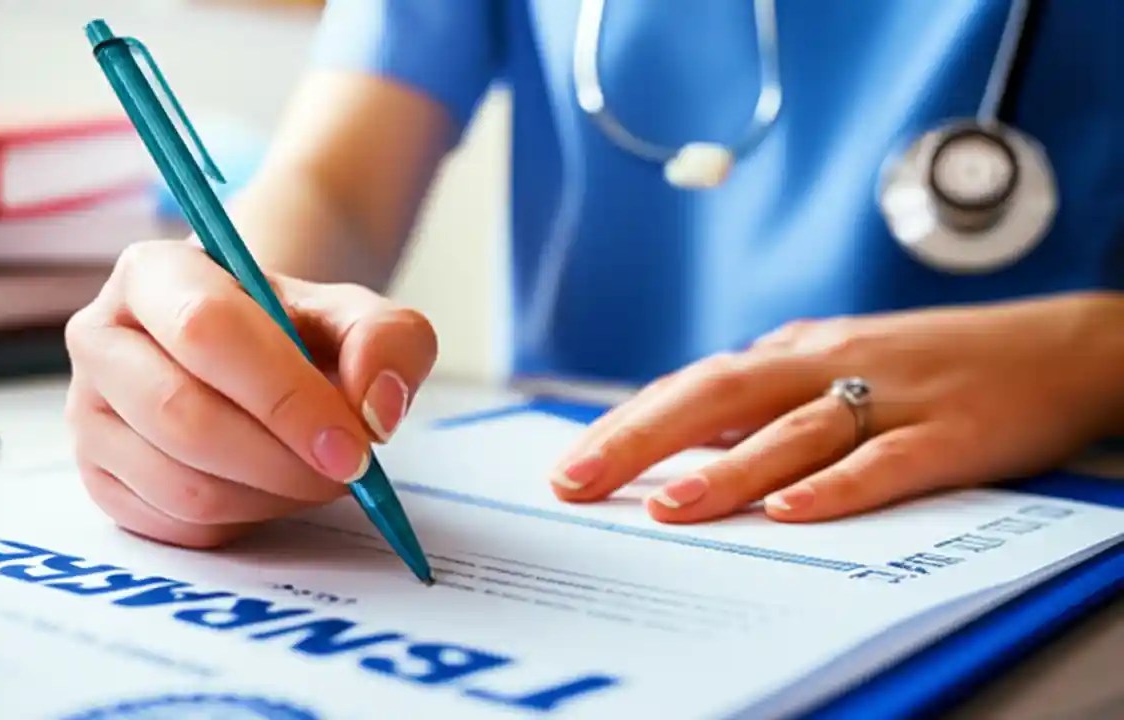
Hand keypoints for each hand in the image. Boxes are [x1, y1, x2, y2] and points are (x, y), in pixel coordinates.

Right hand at [65, 240, 436, 547]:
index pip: (206, 330)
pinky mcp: (100, 481)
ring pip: (182, 484)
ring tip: (317, 474)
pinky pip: (176, 525)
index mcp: (152, 273)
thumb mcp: (356, 315)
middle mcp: (100, 339)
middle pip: (184, 416)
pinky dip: (243, 521)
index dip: (286, 395)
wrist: (255, 359)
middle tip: (349, 470)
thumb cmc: (295, 332)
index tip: (354, 444)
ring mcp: (88, 416)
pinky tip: (273, 489)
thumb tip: (377, 407)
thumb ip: (387, 341)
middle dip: (284, 459)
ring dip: (272, 496)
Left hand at [549, 293, 1123, 522]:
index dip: (629, 424)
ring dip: (728, 470)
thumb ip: (771, 405)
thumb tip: (692, 448)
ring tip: (667, 507)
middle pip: (721, 396)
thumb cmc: (932, 363)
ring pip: (794, 431)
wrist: (1057, 344)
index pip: (695, 386)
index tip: (570, 465)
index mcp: (796, 354)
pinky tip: (792, 512)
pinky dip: (837, 486)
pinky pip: (886, 462)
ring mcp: (889, 396)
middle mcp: (828, 366)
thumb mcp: (838, 369)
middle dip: (643, 439)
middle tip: (580, 483)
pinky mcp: (947, 433)